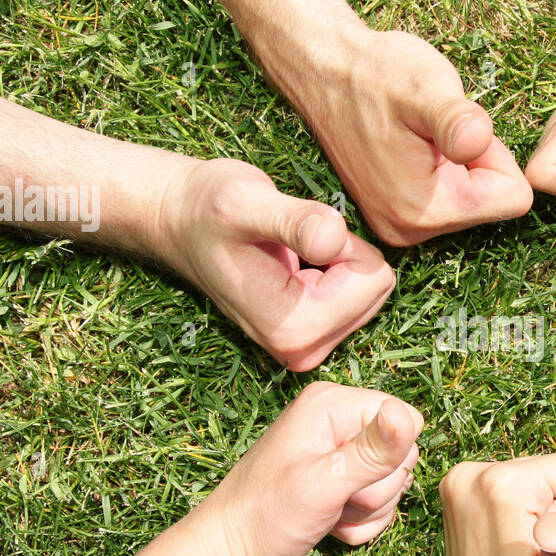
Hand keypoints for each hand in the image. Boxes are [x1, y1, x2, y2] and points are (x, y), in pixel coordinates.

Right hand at [157, 159, 394, 370]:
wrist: (180, 223)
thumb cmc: (209, 208)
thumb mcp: (248, 203)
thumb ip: (294, 221)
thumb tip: (333, 240)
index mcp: (294, 329)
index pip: (374, 277)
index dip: (341, 243)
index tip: (297, 235)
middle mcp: (301, 352)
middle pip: (375, 290)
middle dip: (342, 258)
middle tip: (292, 245)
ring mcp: (304, 349)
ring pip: (368, 293)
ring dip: (336, 265)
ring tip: (288, 257)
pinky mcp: (308, 339)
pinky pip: (356, 297)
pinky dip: (332, 275)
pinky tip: (292, 269)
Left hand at [193, 381, 422, 555]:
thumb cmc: (264, 517)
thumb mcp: (323, 483)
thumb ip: (371, 452)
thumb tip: (406, 415)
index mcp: (331, 404)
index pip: (406, 418)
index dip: (392, 456)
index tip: (353, 477)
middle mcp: (336, 422)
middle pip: (402, 454)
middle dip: (378, 490)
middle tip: (336, 500)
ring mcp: (337, 453)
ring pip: (392, 482)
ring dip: (369, 511)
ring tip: (329, 515)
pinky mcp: (338, 482)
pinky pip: (377, 502)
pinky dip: (360, 522)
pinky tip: (330, 526)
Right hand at [290, 29, 532, 246]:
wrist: (325, 72)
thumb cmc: (376, 75)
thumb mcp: (424, 87)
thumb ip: (456, 119)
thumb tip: (478, 140)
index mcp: (423, 212)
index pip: (512, 199)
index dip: (494, 154)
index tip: (454, 130)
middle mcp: (409, 233)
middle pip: (492, 203)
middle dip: (476, 162)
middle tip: (433, 131)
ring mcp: (400, 228)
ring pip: (473, 201)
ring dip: (459, 164)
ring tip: (419, 136)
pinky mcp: (396, 218)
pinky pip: (450, 199)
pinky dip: (442, 169)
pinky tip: (410, 146)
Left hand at [439, 453, 555, 555]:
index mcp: (498, 486)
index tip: (548, 546)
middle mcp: (469, 475)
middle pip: (552, 469)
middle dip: (553, 510)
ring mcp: (457, 484)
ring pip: (535, 477)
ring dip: (536, 515)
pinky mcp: (455, 495)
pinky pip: (514, 486)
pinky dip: (517, 515)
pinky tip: (505, 549)